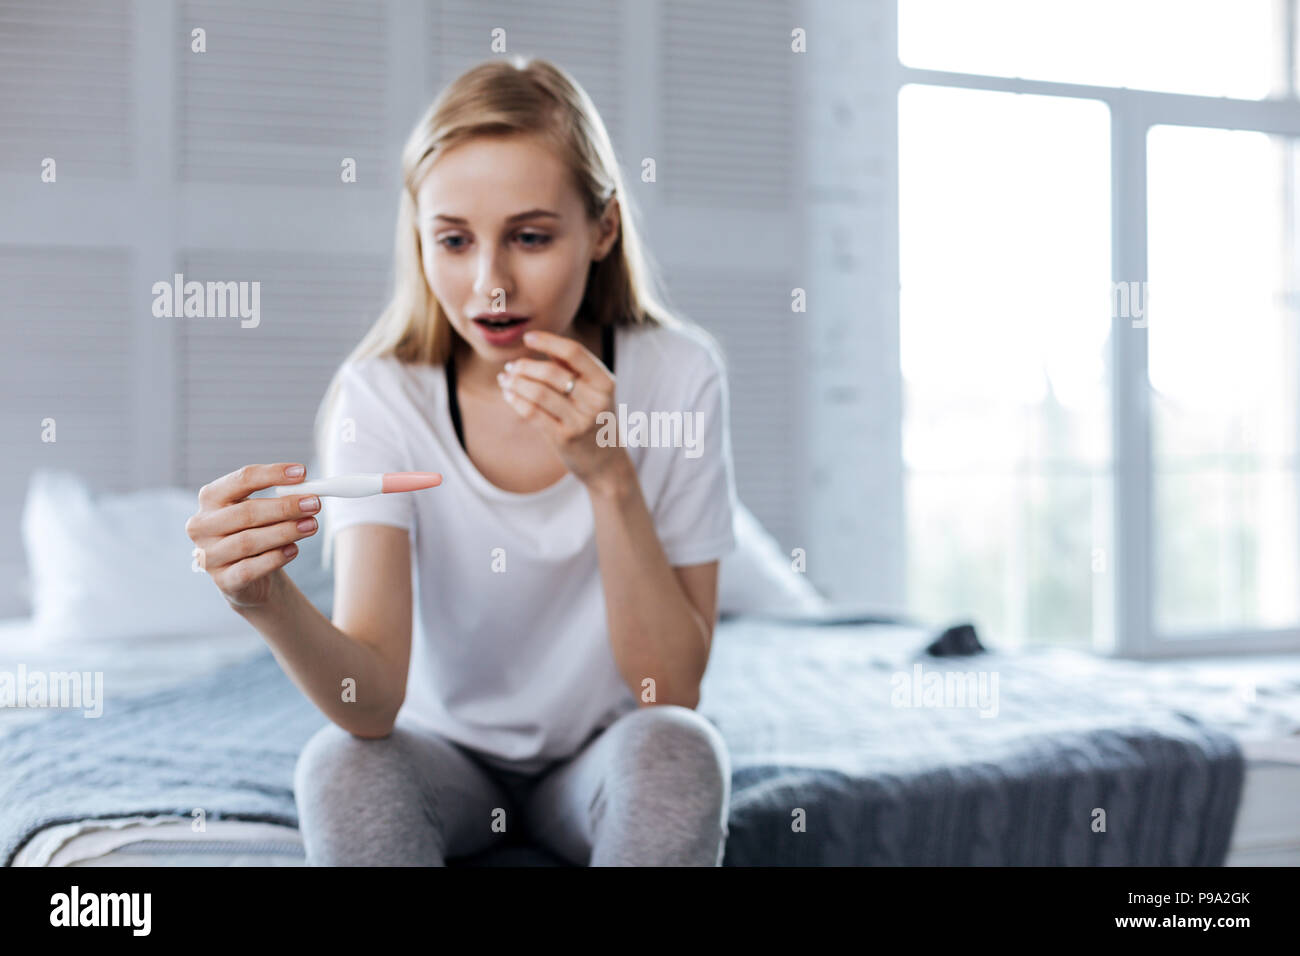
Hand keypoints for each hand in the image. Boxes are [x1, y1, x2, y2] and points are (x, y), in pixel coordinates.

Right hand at [185, 463, 321, 608]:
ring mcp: (208, 554)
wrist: (251, 576)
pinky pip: (249, 569)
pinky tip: (293, 550)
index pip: (241, 479)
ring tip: (311, 525)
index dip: (273, 474)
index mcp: (211, 498)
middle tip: (314, 504)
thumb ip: (282, 498)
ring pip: (248, 541)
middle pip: (246, 512)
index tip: (302, 472)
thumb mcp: (265, 511)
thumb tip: (309, 491)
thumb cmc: (257, 533)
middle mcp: (202, 525)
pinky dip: (275, 558)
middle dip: (285, 507)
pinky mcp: (222, 580)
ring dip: (285, 532)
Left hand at [496, 328, 631, 491]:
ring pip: (538, 393)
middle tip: (511, 367)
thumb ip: (573, 367)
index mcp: (605, 382)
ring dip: (515, 382)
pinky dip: (515, 400)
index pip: (574, 352)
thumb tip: (541, 342)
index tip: (527, 338)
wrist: (606, 463)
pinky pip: (532, 413)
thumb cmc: (595, 418)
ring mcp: (580, 421)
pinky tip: (508, 394)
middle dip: (524, 366)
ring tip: (505, 378)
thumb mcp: (595, 391)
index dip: (547, 341)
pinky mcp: (564, 438)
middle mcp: (595, 401)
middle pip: (551, 372)